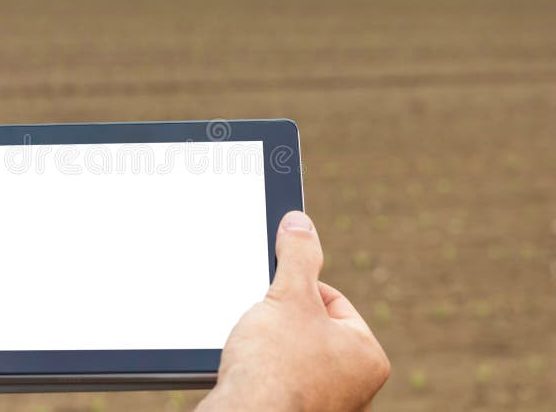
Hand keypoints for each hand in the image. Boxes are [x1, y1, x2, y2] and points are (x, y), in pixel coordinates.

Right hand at [197, 211, 389, 411]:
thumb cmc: (274, 367)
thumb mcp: (289, 296)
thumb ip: (298, 255)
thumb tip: (300, 223)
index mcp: (366, 357)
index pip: (332, 300)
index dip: (297, 290)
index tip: (277, 297)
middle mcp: (354, 388)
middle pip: (310, 327)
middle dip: (281, 320)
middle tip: (263, 325)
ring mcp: (325, 405)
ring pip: (291, 355)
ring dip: (270, 346)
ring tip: (256, 353)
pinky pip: (277, 381)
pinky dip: (261, 373)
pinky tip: (250, 375)